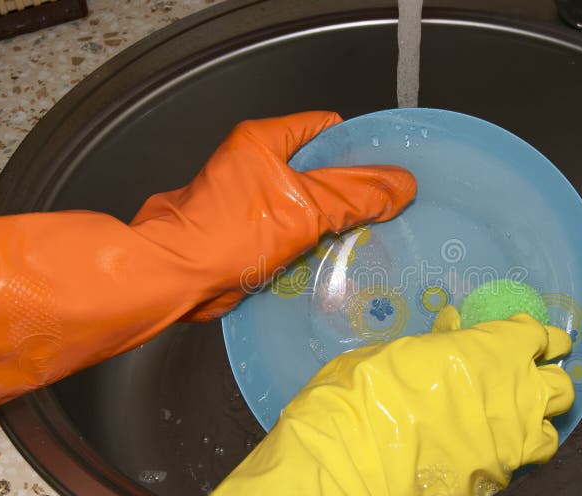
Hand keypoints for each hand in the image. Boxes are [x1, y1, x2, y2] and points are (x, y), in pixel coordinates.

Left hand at [0, 111, 415, 407]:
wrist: (178, 279)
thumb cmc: (231, 234)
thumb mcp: (304, 208)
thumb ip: (356, 195)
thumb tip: (402, 185)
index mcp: (265, 141)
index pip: (326, 129)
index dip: (359, 148)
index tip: (389, 172)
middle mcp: (257, 164)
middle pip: (320, 169)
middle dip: (351, 191)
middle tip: (386, 209)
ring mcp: (253, 200)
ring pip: (309, 204)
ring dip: (334, 222)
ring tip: (373, 234)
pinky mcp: (252, 232)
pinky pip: (295, 231)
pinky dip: (315, 243)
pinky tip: (341, 257)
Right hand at [186, 307, 574, 495]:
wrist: (351, 455)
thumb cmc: (371, 389)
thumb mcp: (404, 350)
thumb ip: (441, 340)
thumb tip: (453, 324)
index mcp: (496, 352)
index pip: (539, 336)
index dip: (536, 336)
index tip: (530, 338)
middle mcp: (516, 396)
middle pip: (560, 385)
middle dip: (546, 379)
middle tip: (524, 378)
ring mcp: (511, 443)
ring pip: (549, 431)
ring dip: (535, 422)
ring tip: (511, 419)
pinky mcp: (495, 479)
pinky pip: (518, 465)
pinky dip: (509, 455)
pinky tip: (485, 449)